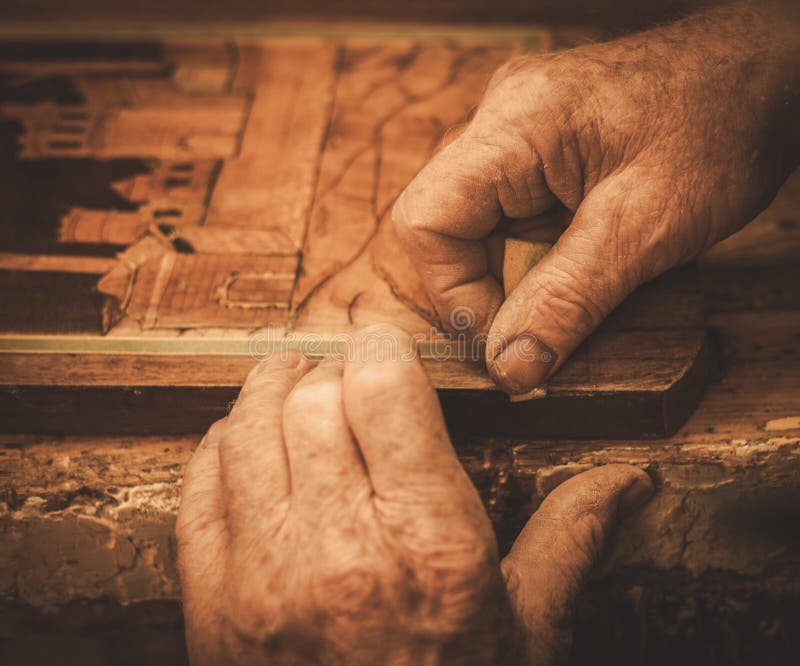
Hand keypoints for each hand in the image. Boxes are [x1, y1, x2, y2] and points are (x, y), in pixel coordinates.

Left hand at [177, 324, 653, 664]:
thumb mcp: (529, 631)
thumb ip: (572, 538)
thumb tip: (630, 480)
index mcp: (431, 543)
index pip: (386, 390)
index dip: (382, 349)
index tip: (385, 346)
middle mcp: (341, 548)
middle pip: (311, 398)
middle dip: (326, 367)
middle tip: (342, 370)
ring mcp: (264, 577)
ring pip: (245, 429)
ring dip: (267, 392)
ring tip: (291, 386)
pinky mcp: (213, 605)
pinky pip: (198, 488)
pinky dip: (217, 447)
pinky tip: (245, 446)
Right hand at [393, 3, 798, 393]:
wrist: (768, 74)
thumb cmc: (721, 125)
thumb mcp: (645, 227)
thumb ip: (568, 300)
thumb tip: (510, 370)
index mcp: (512, 126)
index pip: (426, 221)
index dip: (454, 292)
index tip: (507, 338)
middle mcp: (500, 120)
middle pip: (445, 227)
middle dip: (487, 287)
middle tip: (540, 325)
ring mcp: (517, 131)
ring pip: (476, 227)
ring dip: (514, 274)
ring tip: (575, 285)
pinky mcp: (539, 147)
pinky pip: (509, 215)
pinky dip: (535, 255)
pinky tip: (581, 259)